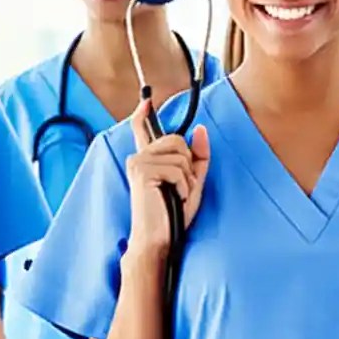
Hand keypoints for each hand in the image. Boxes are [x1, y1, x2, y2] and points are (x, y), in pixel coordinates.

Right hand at [123, 98, 210, 259]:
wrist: (158, 239)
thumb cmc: (172, 214)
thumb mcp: (192, 182)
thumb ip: (198, 157)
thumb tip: (200, 130)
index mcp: (148, 158)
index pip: (142, 128)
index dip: (144, 112)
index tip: (147, 98)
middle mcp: (139, 156)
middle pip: (178, 140)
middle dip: (189, 165)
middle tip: (180, 188)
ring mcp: (138, 162)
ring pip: (181, 155)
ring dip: (187, 179)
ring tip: (177, 195)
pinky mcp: (142, 171)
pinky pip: (177, 169)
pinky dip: (183, 186)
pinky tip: (174, 198)